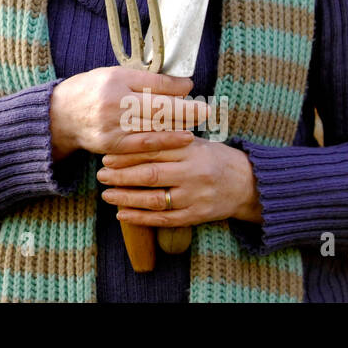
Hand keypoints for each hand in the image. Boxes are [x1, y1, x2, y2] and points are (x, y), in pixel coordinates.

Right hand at [50, 67, 208, 159]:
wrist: (60, 115)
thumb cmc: (91, 90)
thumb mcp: (114, 75)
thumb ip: (146, 80)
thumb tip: (183, 85)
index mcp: (115, 81)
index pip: (152, 83)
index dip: (175, 87)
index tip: (192, 87)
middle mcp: (113, 104)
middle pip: (156, 108)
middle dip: (185, 110)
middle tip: (207, 111)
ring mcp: (111, 127)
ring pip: (152, 128)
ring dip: (178, 127)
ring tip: (197, 125)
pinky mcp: (110, 146)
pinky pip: (142, 146)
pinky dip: (164, 143)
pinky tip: (181, 140)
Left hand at [95, 138, 262, 225]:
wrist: (246, 183)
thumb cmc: (212, 157)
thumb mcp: (194, 142)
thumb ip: (167, 136)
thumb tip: (130, 128)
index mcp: (190, 149)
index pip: (154, 150)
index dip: (128, 154)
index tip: (107, 155)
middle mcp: (193, 173)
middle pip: (151, 174)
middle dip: (122, 175)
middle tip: (101, 174)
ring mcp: (195, 196)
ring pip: (155, 199)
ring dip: (126, 198)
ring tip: (106, 194)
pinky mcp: (197, 215)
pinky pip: (164, 219)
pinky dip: (141, 218)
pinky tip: (122, 214)